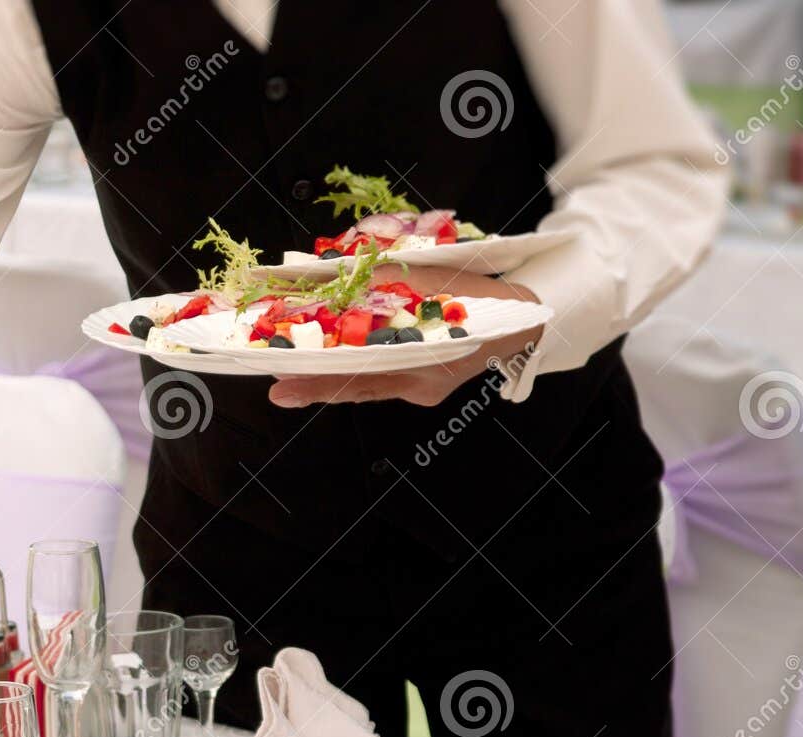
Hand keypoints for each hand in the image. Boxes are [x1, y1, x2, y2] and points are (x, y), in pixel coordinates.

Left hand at [268, 266, 541, 408]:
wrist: (525, 320)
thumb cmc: (485, 297)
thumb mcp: (443, 282)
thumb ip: (396, 285)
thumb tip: (348, 281)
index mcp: (430, 363)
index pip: (366, 374)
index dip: (323, 380)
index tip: (286, 385)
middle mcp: (422, 385)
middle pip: (360, 388)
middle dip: (315, 386)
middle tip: (277, 387)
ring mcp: (421, 390)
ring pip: (366, 387)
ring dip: (327, 380)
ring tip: (287, 378)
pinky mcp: (420, 386)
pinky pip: (379, 381)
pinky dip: (352, 373)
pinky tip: (325, 366)